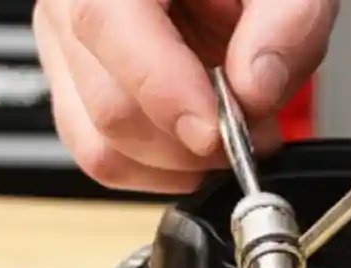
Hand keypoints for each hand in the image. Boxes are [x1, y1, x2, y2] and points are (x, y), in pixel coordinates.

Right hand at [33, 0, 337, 193]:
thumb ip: (285, 22)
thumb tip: (253, 91)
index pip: (104, 23)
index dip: (163, 89)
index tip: (219, 130)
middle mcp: (68, 3)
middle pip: (109, 106)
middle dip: (191, 142)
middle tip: (254, 126)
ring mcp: (64, 53)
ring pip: (102, 148)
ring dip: (180, 162)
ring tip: (230, 127)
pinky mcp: (76, 94)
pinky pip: (104, 159)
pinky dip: (162, 169)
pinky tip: (199, 137)